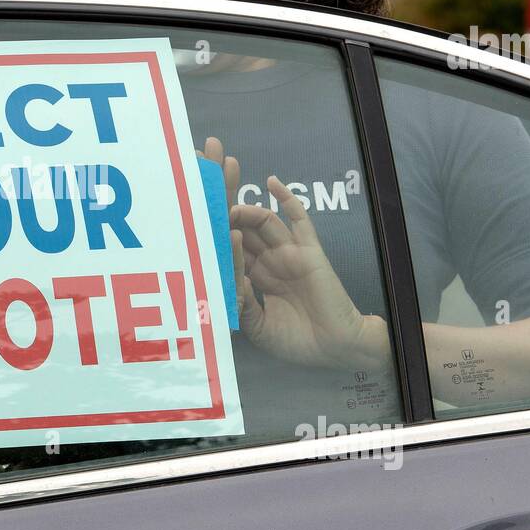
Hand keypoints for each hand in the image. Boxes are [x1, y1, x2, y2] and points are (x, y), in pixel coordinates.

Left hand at [200, 137, 386, 368]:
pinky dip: (286, 198)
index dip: (215, 238)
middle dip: (225, 217)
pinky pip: (299, 219)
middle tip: (206, 202)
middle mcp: (269, 261)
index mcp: (255, 277)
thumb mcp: (256, 326)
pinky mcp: (309, 249)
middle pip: (243, 230)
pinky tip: (270, 182)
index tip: (193, 226)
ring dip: (245, 210)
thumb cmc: (297, 342)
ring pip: (263, 222)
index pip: (230, 251)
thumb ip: (240, 304)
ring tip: (227, 206)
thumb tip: (220, 280)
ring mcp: (289, 253)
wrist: (336, 348)